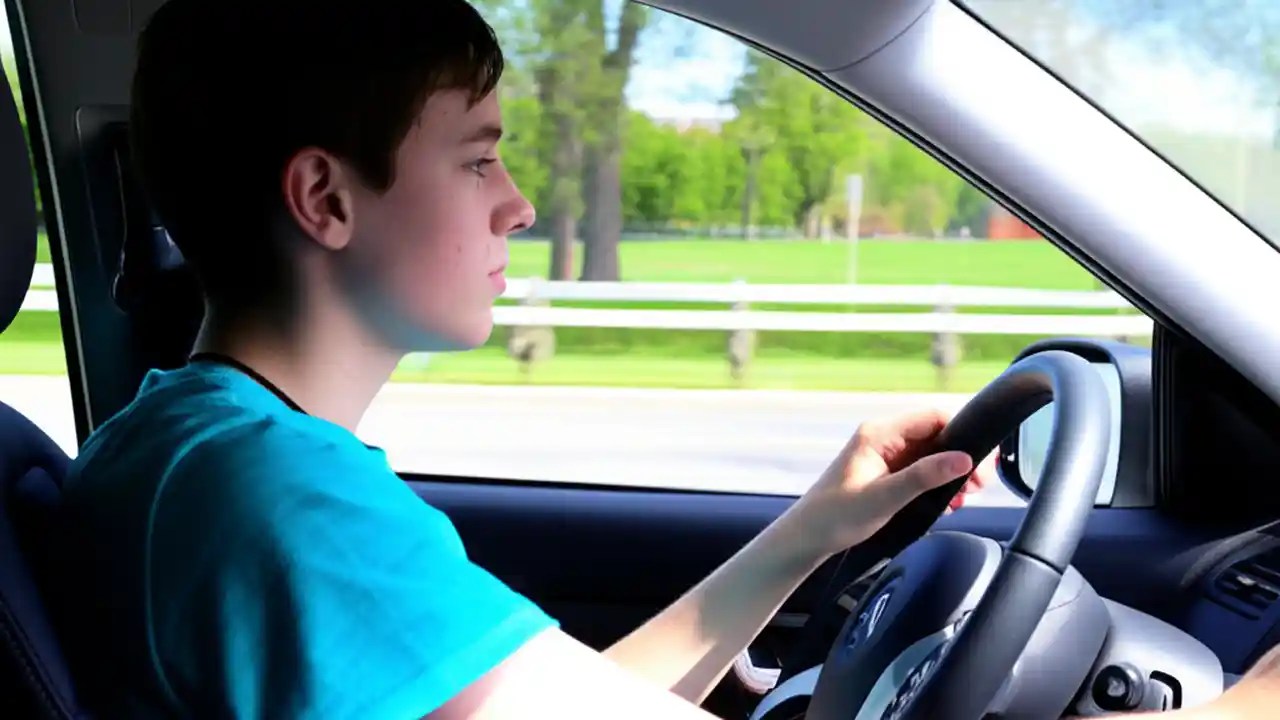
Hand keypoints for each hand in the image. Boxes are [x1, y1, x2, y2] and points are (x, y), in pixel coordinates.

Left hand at [790, 409, 994, 558]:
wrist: (808, 537)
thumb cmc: (835, 516)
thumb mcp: (884, 497)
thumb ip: (924, 477)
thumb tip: (963, 459)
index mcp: (879, 434)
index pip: (932, 417)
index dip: (962, 434)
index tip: (982, 460)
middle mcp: (883, 439)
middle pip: (936, 436)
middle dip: (960, 459)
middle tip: (978, 485)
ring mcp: (885, 456)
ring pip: (931, 455)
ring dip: (951, 474)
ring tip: (964, 497)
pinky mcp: (886, 474)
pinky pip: (921, 471)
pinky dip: (937, 485)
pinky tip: (946, 503)